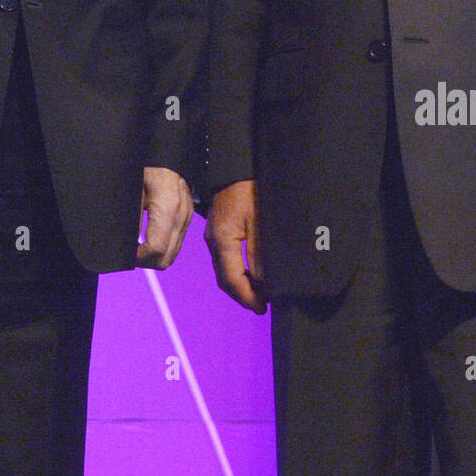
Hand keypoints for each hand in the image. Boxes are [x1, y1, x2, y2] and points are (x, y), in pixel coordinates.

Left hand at [136, 166, 192, 268]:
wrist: (169, 152)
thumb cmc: (149, 166)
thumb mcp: (134, 189)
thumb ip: (133, 217)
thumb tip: (126, 243)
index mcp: (168, 209)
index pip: (156, 249)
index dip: (139, 258)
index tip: (126, 254)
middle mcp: (181, 217)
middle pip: (167, 258)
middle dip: (146, 262)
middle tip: (130, 254)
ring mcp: (187, 218)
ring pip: (173, 254)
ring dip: (155, 257)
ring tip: (138, 249)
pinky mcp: (187, 217)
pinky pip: (176, 243)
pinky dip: (163, 248)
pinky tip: (148, 240)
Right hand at [205, 179, 265, 312]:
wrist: (235, 168)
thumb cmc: (249, 190)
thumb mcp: (259, 220)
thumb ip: (259, 252)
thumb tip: (261, 281)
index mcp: (222, 241)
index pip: (232, 279)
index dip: (247, 297)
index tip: (262, 307)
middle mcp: (214, 242)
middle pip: (224, 279)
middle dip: (242, 295)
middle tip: (261, 305)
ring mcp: (214, 237)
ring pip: (224, 270)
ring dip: (240, 284)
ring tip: (259, 293)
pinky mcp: (219, 231)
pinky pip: (226, 259)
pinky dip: (237, 272)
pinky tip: (251, 272)